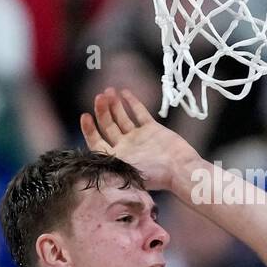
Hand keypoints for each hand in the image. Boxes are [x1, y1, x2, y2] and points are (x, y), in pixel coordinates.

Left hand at [81, 89, 200, 191]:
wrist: (180, 169)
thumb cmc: (154, 175)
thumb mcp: (125, 172)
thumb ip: (107, 165)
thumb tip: (86, 165)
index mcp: (117, 159)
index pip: (97, 142)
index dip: (89, 129)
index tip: (85, 115)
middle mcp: (126, 147)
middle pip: (108, 126)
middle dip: (102, 111)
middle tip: (100, 97)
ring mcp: (139, 138)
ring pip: (122, 118)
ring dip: (114, 104)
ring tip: (109, 91)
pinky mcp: (153, 130)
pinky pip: (139, 113)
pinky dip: (132, 102)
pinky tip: (124, 92)